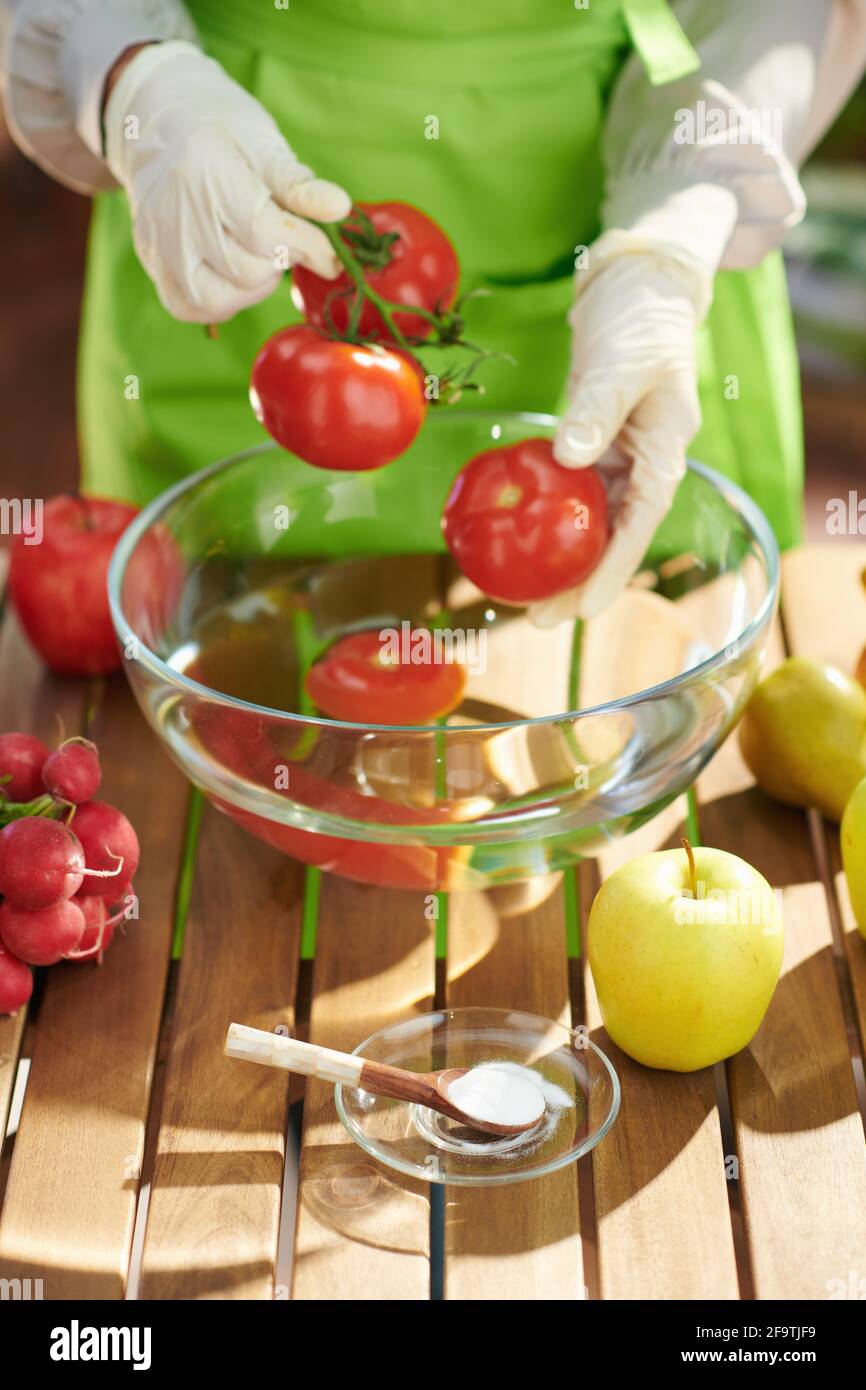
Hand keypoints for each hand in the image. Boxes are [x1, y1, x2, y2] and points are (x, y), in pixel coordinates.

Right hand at [103, 41, 350, 322]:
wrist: (156, 120)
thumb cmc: (219, 129)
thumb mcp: (263, 142)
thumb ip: (299, 184)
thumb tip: (340, 208)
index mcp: (206, 176)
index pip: (265, 234)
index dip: (308, 248)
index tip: (331, 254)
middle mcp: (176, 216)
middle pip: (246, 271)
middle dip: (279, 260)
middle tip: (282, 236)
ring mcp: (159, 245)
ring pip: (218, 299)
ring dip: (252, 287)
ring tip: (259, 255)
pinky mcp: (152, 264)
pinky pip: (189, 306)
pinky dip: (220, 301)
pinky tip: (233, 274)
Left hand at [531, 246, 702, 626]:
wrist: (636, 285)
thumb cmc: (639, 316)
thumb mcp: (621, 360)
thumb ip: (597, 409)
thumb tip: (569, 459)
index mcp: (668, 446)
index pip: (643, 520)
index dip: (616, 568)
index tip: (589, 609)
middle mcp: (647, 460)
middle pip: (616, 535)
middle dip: (583, 582)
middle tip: (543, 620)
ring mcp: (621, 456)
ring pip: (593, 522)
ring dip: (566, 560)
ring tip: (529, 599)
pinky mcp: (594, 445)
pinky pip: (572, 493)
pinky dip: (551, 518)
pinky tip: (522, 540)